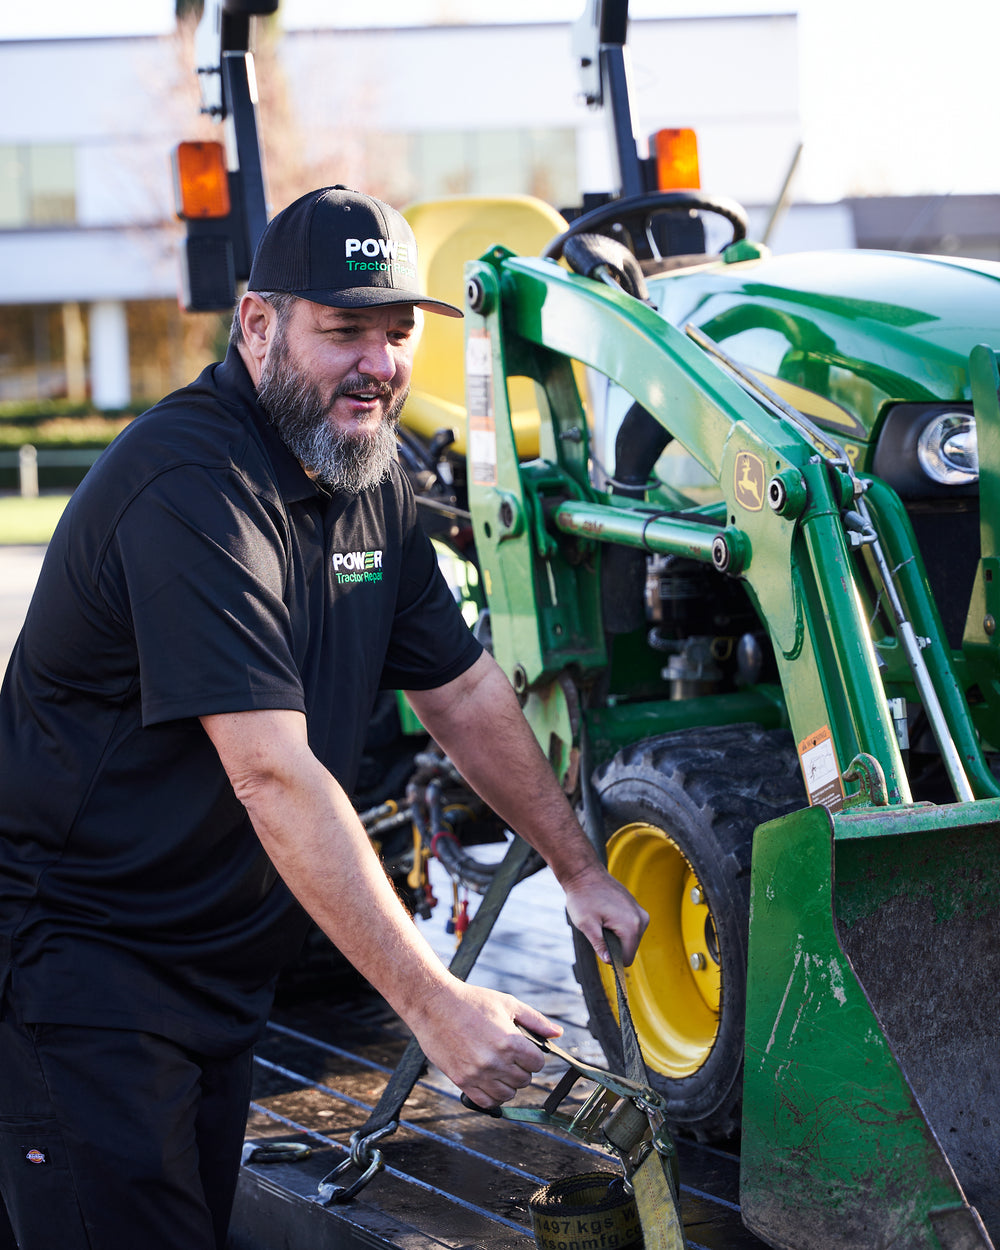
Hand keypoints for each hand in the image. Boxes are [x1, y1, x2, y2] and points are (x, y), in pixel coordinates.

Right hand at [412, 980, 561, 1108]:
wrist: (434, 1005)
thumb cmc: (471, 1001)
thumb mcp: (507, 1003)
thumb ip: (536, 1020)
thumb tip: (558, 1033)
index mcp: (510, 1041)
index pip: (538, 1064)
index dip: (533, 1056)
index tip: (525, 1050)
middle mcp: (495, 1061)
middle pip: (524, 1080)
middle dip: (521, 1069)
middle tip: (510, 1056)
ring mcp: (478, 1073)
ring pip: (508, 1095)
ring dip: (508, 1084)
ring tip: (499, 1069)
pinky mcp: (462, 1081)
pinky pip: (486, 1103)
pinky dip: (491, 1096)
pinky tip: (488, 1081)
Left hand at [563, 863, 648, 964]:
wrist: (585, 873)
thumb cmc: (583, 897)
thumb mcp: (586, 924)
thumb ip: (600, 945)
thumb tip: (609, 961)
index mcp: (631, 925)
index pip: (627, 958)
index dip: (612, 958)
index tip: (600, 947)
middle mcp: (641, 919)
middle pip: (630, 948)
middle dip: (614, 945)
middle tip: (598, 929)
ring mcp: (640, 912)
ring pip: (631, 938)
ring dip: (617, 935)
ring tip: (602, 920)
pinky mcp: (636, 907)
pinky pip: (631, 927)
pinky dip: (619, 926)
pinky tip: (606, 915)